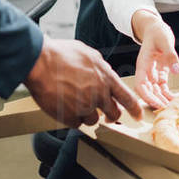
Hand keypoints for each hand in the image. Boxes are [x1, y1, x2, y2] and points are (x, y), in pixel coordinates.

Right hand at [24, 37, 143, 127]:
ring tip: (73, 100)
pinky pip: (76, 124)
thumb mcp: (89, 54)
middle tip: (104, 114)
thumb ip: (101, 67)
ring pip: (93, 120)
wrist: (40, 62)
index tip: (138, 116)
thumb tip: (105, 74)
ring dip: (87, 114)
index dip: (134, 109)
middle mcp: (98, 94)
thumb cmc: (61, 54)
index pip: (127, 98)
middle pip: (113, 114)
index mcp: (106, 78)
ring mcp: (85, 107)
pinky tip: (64, 105)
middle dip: (110, 115)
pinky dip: (72, 117)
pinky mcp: (70, 116)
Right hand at [132, 10, 178, 108]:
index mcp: (142, 63)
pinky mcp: (160, 72)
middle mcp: (145, 70)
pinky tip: (174, 99)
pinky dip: (167, 93)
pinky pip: (162, 86)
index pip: (140, 84)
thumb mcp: (165, 40)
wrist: (156, 27)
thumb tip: (177, 70)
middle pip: (147, 90)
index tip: (155, 103)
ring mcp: (152, 72)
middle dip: (155, 101)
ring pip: (155, 90)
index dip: (146, 95)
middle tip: (165, 110)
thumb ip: (171, 55)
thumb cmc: (157, 31)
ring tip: (171, 108)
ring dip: (161, 99)